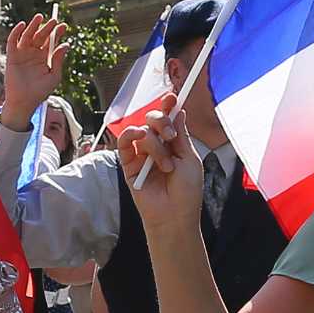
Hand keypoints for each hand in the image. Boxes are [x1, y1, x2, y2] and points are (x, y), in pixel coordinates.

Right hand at [5, 15, 67, 115]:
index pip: (51, 42)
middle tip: (54, 21)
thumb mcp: (54, 76)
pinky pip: (13, 41)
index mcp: (45, 58)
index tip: (63, 26)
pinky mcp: (12, 56)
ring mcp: (22, 54)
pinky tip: (22, 25)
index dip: (57, 33)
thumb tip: (66, 44)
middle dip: (47, 28)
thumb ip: (58, 60)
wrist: (24, 102)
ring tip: (40, 17)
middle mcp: (34, 53)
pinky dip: (16, 32)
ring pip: (28, 36)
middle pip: (41, 36)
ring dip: (33, 26)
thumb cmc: (40, 92)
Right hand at [122, 109, 202, 225]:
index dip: (169, 107)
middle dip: (161, 122)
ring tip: (165, 163)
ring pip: (142, 131)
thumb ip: (181, 135)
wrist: (175, 216)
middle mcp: (157, 147)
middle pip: (153, 121)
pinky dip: (131, 135)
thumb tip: (179, 110)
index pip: (169, 120)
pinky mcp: (128, 164)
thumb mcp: (189, 159)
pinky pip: (124, 142)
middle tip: (170, 136)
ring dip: (154, 142)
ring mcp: (142, 155)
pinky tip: (139, 139)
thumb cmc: (187, 192)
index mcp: (174, 145)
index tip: (172, 96)